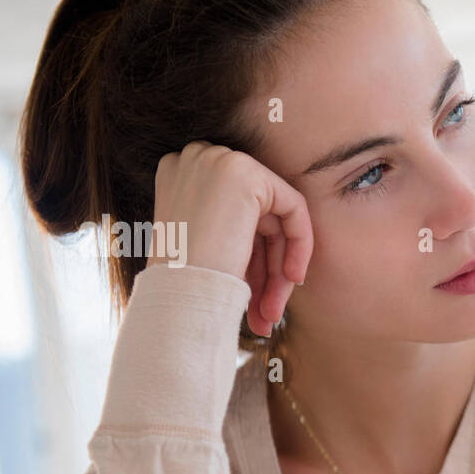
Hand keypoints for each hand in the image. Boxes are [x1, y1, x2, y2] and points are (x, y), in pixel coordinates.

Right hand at [149, 139, 313, 337]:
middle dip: (265, 270)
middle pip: (254, 218)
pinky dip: (299, 243)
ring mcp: (218, 161)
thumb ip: (230, 234)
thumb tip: (254, 243)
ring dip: (279, 269)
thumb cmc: (180, 285)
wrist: (175, 294)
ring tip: (273, 312)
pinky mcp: (245, 173)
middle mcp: (195, 160)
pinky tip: (292, 279)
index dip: (249, 258)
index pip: (232, 216)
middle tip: (267, 313)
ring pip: (273, 218)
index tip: (253, 295)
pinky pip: (293, 206)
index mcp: (176, 177)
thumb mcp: (201, 249)